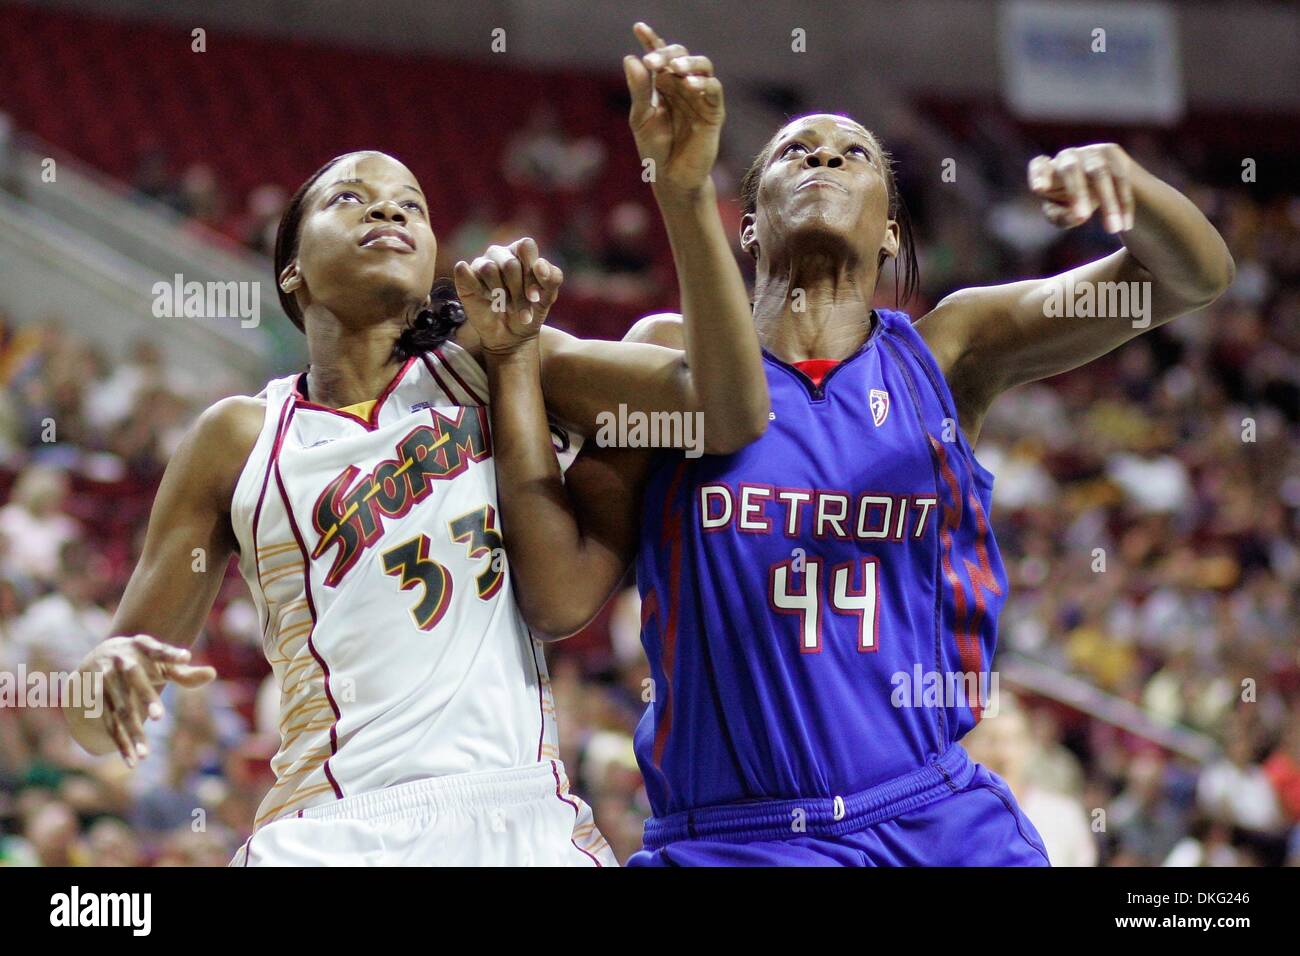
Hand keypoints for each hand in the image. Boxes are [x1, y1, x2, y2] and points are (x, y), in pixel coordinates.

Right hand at [79, 635, 215, 766]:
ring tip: (145, 756)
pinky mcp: (97, 702)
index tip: (187, 657)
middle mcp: (119, 663)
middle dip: (145, 697)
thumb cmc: (143, 660)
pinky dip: (120, 744)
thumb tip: (213, 674)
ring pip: (119, 709)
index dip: (170, 654)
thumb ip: (183, 671)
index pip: (157, 650)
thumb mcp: (161, 661)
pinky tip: (132, 761)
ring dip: (131, 731)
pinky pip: (109, 725)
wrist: (102, 656)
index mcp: (140, 647)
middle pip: (133, 681)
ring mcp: (104, 683)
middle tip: (159, 716)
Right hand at [453, 238, 562, 354]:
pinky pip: (465, 273)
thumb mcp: (548, 298)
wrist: (512, 337)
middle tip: (522, 312)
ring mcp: (481, 263)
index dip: (531, 271)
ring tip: (505, 306)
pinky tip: (487, 299)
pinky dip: (479, 290)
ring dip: (500, 294)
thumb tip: (540, 264)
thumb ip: (552, 278)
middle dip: (518, 292)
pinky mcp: (465, 277)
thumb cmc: (531, 311)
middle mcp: (500, 253)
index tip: (535, 298)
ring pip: (489, 269)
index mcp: (521, 251)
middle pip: (510, 263)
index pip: (526, 246)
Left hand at [624, 21, 723, 197]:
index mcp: (663, 85)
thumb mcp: (641, 118)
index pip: (659, 56)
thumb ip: (639, 90)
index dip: (650, 40)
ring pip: (701, 66)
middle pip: (680, 56)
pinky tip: (689, 85)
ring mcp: (699, 97)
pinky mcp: (713, 112)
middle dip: (666, 53)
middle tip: (652, 60)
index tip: (638, 28)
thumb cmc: (655, 149)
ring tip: (675, 68)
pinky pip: (713, 89)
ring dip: (688, 63)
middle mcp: (682, 86)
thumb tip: (630, 58)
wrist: (672, 178)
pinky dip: (703, 83)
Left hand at [1029, 143, 1134, 233]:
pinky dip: (1124, 201)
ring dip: (1108, 202)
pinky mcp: (1112, 152)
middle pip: (1070, 169)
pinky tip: (1126, 224)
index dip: (1038, 175)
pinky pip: (1120, 177)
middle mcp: (1068, 156)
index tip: (1040, 190)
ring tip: (1113, 229)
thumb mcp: (1062, 214)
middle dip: (1077, 193)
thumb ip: (1062, 217)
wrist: (1102, 183)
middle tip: (1083, 218)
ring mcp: (1091, 151)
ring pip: (1099, 172)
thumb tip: (1077, 216)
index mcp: (1048, 170)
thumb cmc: (1071, 202)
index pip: (1038, 165)